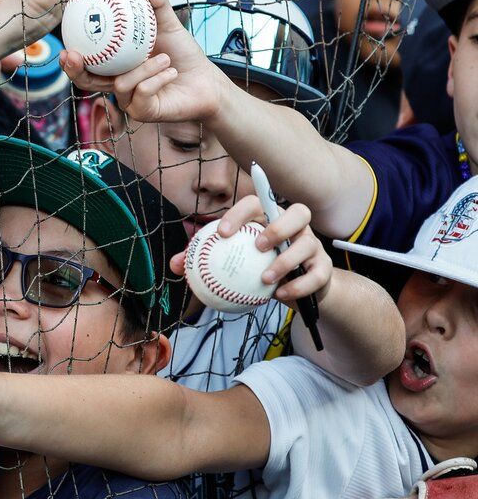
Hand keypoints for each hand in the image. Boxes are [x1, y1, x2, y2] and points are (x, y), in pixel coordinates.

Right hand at [59, 0, 227, 123]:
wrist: (207, 81)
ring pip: (121, 84)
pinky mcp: (143, 113)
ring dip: (146, 69)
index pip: (87, 65)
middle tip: (74, 56)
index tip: (65, 46)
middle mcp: (118, 85)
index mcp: (117, 67)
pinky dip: (157, 79)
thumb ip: (156, 5)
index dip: (71, 59)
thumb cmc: (185, 55)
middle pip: (86, 82)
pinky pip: (141, 93)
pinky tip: (171, 72)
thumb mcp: (169, 26)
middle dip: (76, 71)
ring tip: (165, 58)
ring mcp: (129, 101)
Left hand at [171, 194, 332, 305]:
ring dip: (286, 260)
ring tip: (265, 278)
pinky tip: (279, 296)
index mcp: (270, 218)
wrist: (295, 289)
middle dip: (278, 225)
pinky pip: (316, 274)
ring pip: (308, 243)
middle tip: (257, 245)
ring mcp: (313, 245)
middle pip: (298, 211)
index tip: (221, 234)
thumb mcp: (230, 263)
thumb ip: (202, 261)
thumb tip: (175, 264)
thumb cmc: (256, 267)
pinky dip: (299, 285)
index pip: (256, 203)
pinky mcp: (324, 267)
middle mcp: (295, 227)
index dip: (239, 213)